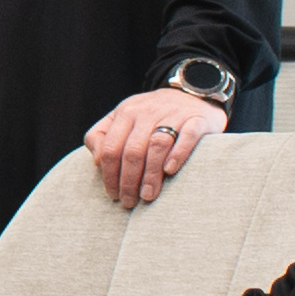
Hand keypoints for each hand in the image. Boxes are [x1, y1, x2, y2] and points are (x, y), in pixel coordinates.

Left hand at [84, 87, 229, 207]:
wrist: (192, 94)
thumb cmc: (152, 114)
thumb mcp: (123, 117)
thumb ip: (102, 135)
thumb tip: (97, 161)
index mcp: (126, 113)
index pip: (111, 148)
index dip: (109, 174)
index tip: (112, 194)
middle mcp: (147, 111)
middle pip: (132, 151)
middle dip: (128, 181)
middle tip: (129, 201)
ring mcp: (173, 114)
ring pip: (156, 145)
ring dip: (150, 174)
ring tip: (148, 195)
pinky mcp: (197, 119)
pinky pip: (187, 137)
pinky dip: (177, 154)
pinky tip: (169, 170)